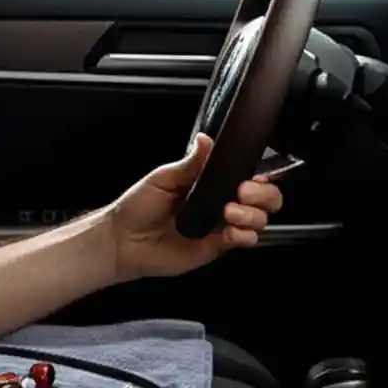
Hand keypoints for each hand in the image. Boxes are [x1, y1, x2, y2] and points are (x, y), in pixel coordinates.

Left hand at [106, 133, 282, 280]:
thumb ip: (190, 163)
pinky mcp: (215, 247)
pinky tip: (231, 231)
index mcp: (210, 183)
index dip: (259, 176)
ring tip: (229, 212)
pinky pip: (242, 241)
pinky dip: (244, 236)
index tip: (251, 176)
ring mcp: (220, 226)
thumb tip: (205, 140)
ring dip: (252, 214)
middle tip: (244, 192)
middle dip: (264, 194)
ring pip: (258, 220)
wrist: (123, 239)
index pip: (247, 176)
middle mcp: (220, 204)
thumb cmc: (139, 206)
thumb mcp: (163, 178)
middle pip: (263, 199)